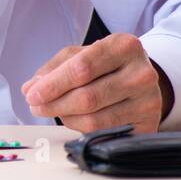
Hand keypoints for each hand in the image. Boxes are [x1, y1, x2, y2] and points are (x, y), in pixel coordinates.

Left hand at [21, 33, 173, 133]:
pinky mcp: (149, 125)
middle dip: (54, 104)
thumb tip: (31, 88)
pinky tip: (73, 118)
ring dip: (65, 117)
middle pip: (88, 97)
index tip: (32, 94)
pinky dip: (82, 128)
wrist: (142, 78)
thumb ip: (54, 68)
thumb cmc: (106, 64)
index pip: (82, 68)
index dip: (53, 84)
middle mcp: (142, 73)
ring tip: (52, 110)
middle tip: (35, 105)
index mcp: (125, 46)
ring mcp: (149, 101)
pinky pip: (105, 133)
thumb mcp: (82, 54)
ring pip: (95, 119)